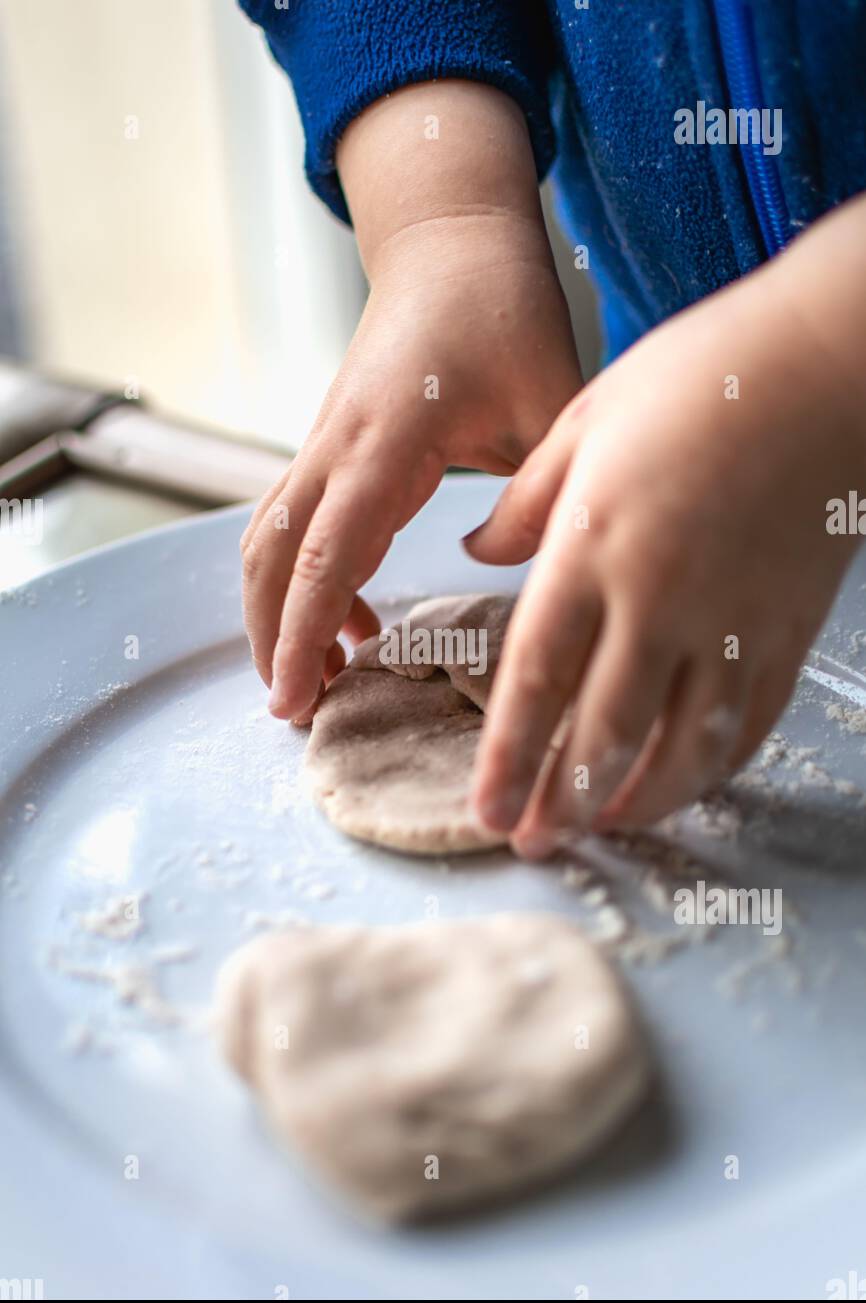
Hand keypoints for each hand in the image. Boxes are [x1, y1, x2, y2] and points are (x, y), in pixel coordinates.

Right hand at [241, 81, 581, 722]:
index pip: (324, 555)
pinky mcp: (333, 443)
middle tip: (297, 709)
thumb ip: (540, 494)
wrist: (452, 239)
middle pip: (267, 554)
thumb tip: (499, 569)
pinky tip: (356, 620)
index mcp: (386, 441)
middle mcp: (337, 444)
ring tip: (323, 679)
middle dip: (268, 637)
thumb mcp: (552, 400)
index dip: (302, 634)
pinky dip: (305, 579)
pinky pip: (296, 521)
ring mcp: (326, 441)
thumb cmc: (506, 310)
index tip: (297, 698)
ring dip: (277, 611)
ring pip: (267, 538)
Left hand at [466, 202, 865, 852]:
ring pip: (683, 743)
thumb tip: (477, 550)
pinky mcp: (789, 626)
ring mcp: (733, 619)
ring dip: (639, 800)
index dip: (510, 759)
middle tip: (533, 843)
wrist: (829, 363)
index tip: (487, 811)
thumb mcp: (587, 420)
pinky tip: (687, 784)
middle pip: (605, 731)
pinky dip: (716, 765)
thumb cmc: (703, 375)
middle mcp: (660, 599)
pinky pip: (750, 720)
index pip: (538, 679)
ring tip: (602, 829)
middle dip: (563, 800)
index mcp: (595, 547)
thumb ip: (526, 502)